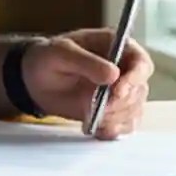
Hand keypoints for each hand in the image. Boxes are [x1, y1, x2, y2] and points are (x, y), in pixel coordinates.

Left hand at [20, 29, 153, 139]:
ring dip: (115, 118)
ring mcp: (121, 90)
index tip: (117, 92)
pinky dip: (113, 130)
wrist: (35, 81)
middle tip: (97, 109)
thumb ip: (86, 62)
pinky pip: (126, 124)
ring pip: (134, 109)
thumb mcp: (60, 53)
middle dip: (120, 103)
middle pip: (139, 90)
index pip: (141, 62)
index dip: (135, 78)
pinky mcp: (114, 110)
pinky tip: (97, 128)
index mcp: (115, 46)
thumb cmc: (47, 59)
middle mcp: (124, 68)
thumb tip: (113, 75)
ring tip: (90, 117)